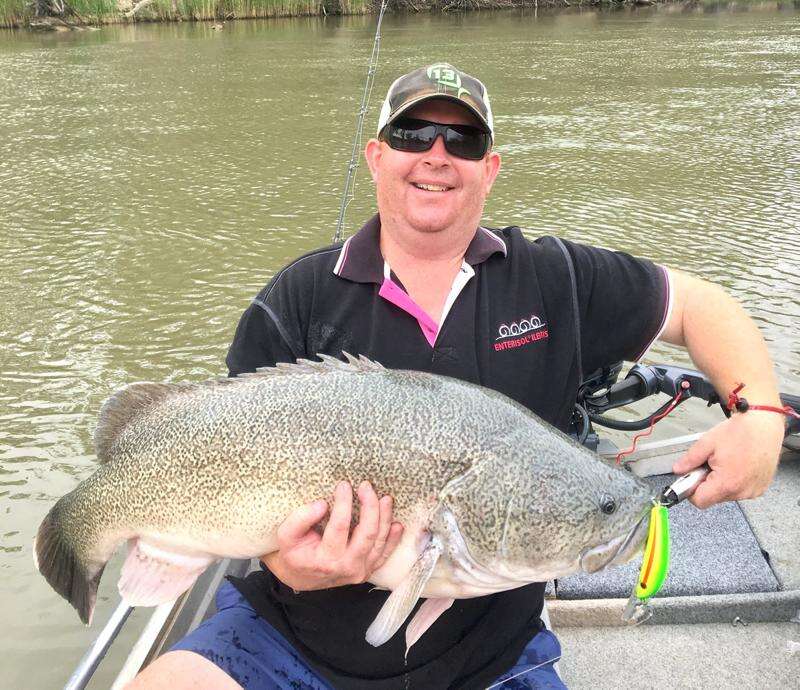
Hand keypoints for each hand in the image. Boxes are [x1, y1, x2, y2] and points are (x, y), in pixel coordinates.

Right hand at [261, 480, 403, 590]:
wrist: (300, 577)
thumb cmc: (294, 553)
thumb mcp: (286, 535)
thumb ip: (300, 518)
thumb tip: (322, 505)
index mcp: (326, 560)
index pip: (340, 526)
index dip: (343, 503)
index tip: (344, 484)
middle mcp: (347, 568)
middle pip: (367, 533)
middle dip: (370, 506)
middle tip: (366, 486)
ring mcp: (360, 571)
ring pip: (379, 542)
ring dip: (385, 518)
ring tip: (386, 498)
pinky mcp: (367, 570)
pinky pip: (384, 554)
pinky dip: (392, 539)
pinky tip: (397, 524)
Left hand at [672, 411, 784, 508]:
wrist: (765, 424)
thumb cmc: (740, 431)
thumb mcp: (707, 443)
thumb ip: (689, 460)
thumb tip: (678, 470)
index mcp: (727, 483)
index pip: (700, 502)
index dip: (691, 490)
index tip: (691, 477)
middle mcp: (742, 491)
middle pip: (713, 498)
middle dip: (706, 483)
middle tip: (709, 463)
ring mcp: (754, 491)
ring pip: (726, 494)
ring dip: (721, 482)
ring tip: (725, 462)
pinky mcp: (761, 487)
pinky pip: (740, 490)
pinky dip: (734, 480)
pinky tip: (737, 464)